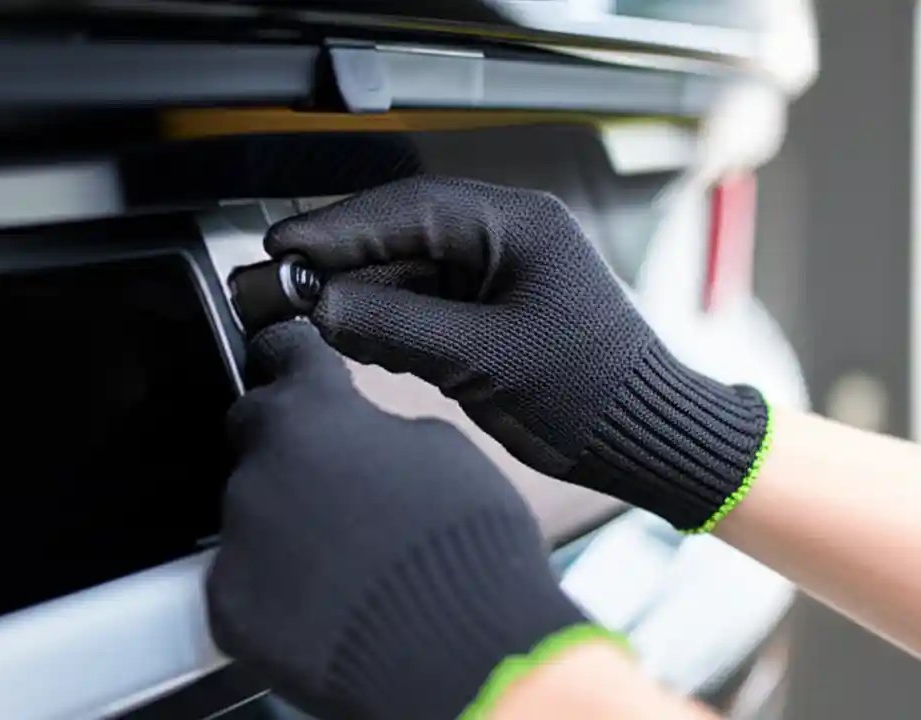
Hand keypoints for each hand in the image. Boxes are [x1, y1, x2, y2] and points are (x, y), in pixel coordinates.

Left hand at [207, 323, 587, 719]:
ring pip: (251, 511)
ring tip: (344, 560)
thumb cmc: (467, 545)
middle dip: (287, 446)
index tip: (289, 359)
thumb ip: (382, 432)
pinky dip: (276, 587)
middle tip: (336, 484)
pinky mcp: (226, 600)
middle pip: (255, 434)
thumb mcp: (445, 452)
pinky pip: (245, 578)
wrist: (457, 650)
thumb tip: (363, 441)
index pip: (283, 352)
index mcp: (315, 411)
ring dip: (286, 522)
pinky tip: (325, 603)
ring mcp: (236, 533)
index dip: (292, 356)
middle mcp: (261, 462)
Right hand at [267, 176, 769, 531]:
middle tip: (276, 280)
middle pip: (400, 232)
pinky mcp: (490, 306)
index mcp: (518, 225)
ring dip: (358, 290)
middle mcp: (506, 234)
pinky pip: (423, 299)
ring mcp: (497, 270)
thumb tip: (324, 306)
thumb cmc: (589, 394)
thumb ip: (397, 326)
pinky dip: (385, 315)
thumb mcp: (484, 360)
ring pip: (406, 267)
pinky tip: (352, 332)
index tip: (281, 245)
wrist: (644, 437)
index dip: (337, 227)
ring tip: (303, 311)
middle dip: (339, 259)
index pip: (408, 209)